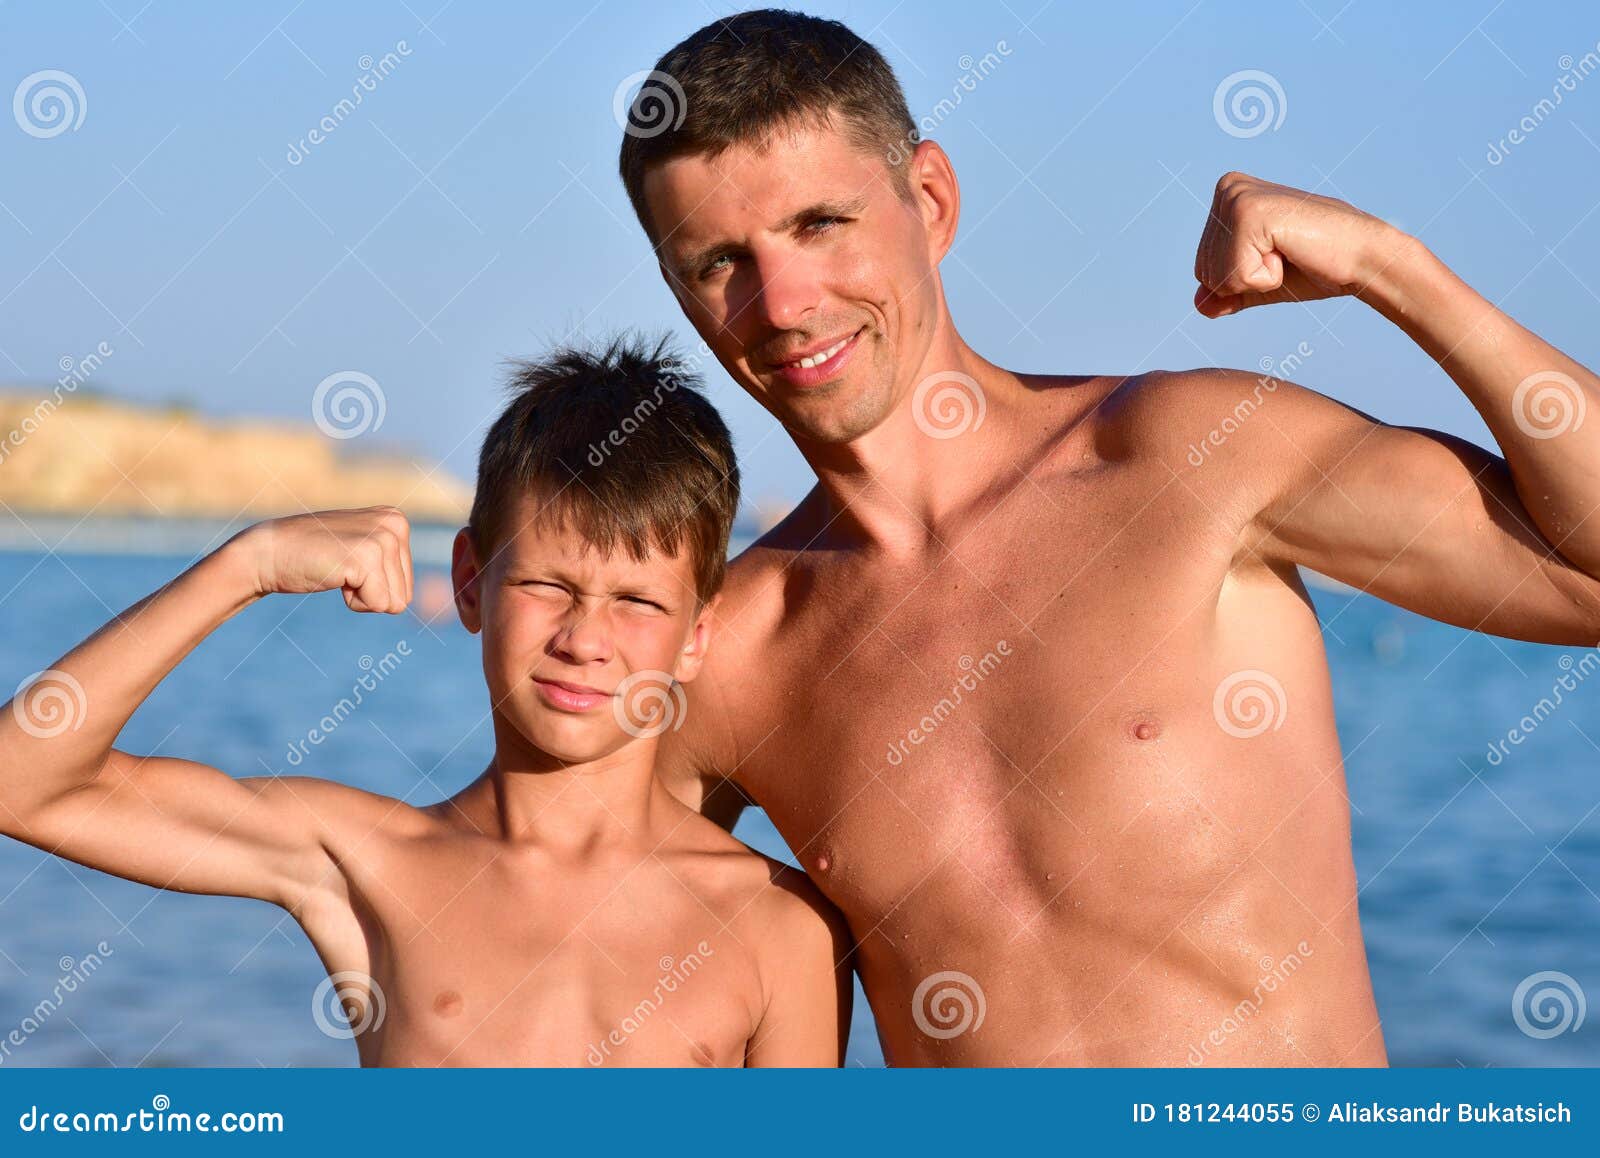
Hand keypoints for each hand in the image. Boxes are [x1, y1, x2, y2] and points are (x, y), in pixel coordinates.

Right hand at [235, 507, 413, 612]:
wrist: (268, 552)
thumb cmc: (312, 557)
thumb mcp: (359, 548)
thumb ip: (386, 562)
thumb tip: (406, 599)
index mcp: (397, 522)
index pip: (407, 586)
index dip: (374, 588)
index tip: (348, 566)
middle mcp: (396, 525)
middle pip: (404, 595)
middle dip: (371, 593)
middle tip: (342, 569)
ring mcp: (383, 539)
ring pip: (394, 602)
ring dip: (362, 597)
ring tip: (338, 570)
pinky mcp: (368, 557)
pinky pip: (378, 604)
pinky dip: (353, 601)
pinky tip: (334, 575)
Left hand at [1193, 171, 1399, 318]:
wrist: (1362, 259)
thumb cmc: (1315, 267)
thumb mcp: (1260, 282)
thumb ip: (1227, 292)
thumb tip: (1197, 305)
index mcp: (1226, 196)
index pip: (1202, 269)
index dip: (1242, 279)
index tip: (1280, 255)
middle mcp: (1228, 188)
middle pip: (1204, 273)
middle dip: (1247, 280)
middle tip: (1287, 254)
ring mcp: (1237, 197)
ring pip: (1217, 277)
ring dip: (1258, 278)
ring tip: (1289, 250)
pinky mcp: (1249, 213)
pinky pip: (1236, 276)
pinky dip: (1266, 277)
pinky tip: (1291, 250)